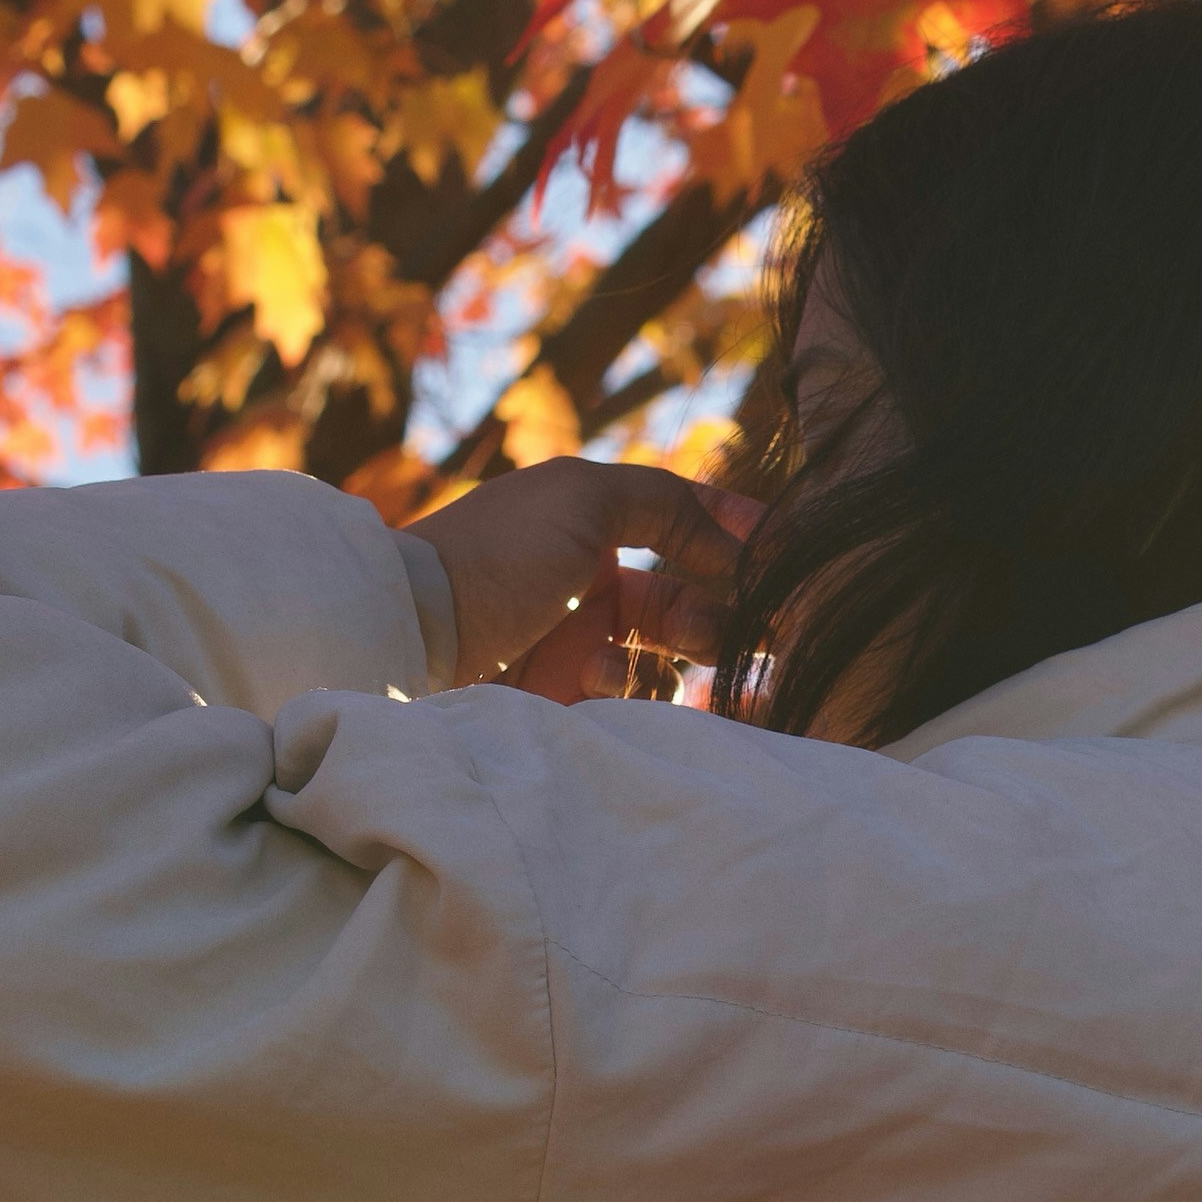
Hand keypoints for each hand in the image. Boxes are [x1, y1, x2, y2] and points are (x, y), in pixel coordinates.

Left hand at [408, 461, 753, 704]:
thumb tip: (727, 530)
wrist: (416, 636)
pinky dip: (637, 691)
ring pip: (666, 658)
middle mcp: (587, 586)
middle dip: (723, 610)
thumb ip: (662, 501)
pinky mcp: (565, 704)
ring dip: (689, 654)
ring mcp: (577, 648)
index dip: (733, 533)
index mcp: (589, 527)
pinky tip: (607, 680)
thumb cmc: (498, 553)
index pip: (679, 523)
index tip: (784, 551)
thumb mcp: (581, 497)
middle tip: (755, 628)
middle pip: (684, 600)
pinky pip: (631, 702)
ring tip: (692, 656)